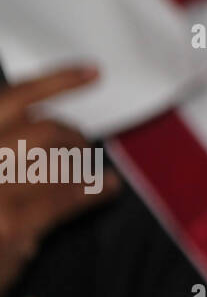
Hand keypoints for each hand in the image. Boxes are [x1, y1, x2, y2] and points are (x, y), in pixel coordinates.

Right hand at [0, 66, 120, 296]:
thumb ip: (1, 150)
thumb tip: (36, 124)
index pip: (11, 100)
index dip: (55, 82)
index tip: (91, 72)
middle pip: (41, 130)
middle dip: (71, 136)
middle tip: (82, 146)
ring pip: (57, 161)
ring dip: (81, 166)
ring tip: (91, 173)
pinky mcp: (8, 224)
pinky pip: (67, 196)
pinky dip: (94, 190)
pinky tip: (106, 189)